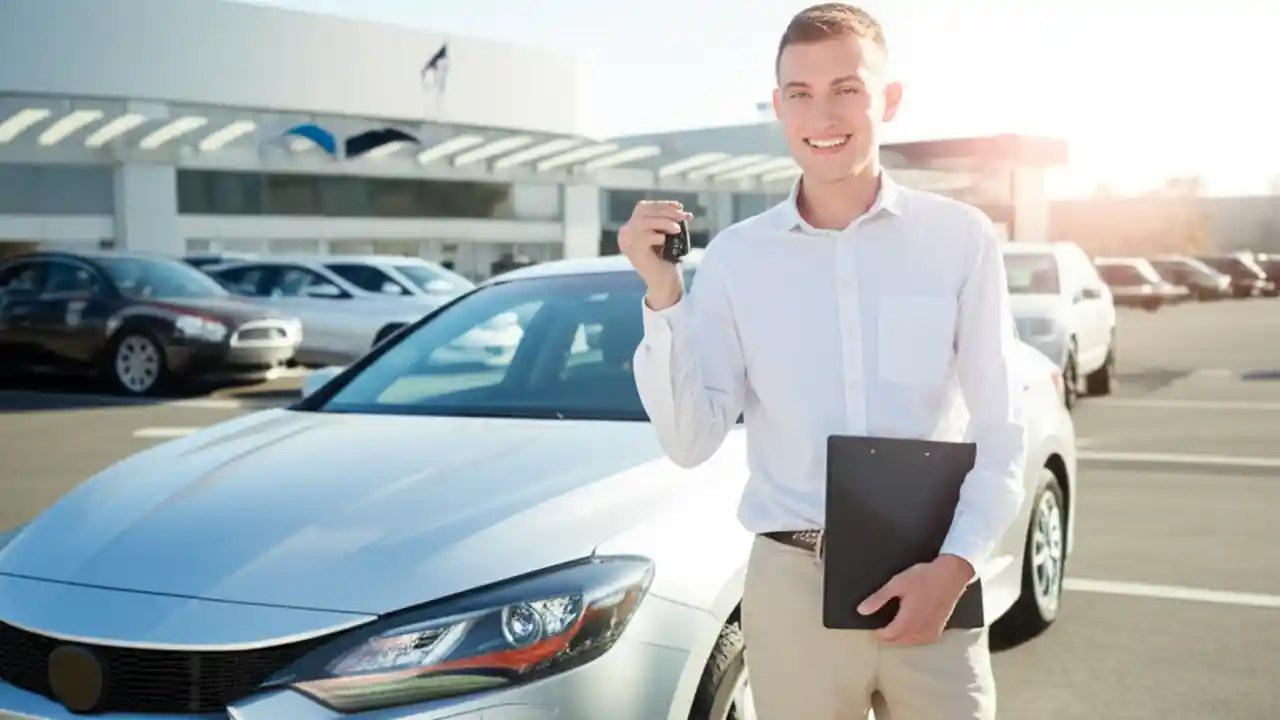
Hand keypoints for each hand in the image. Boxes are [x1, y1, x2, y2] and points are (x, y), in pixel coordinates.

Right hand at [618, 200, 691, 309]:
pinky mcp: (634, 251)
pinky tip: (665, 241)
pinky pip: (646, 236)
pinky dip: (659, 235)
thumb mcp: (665, 234)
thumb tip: (679, 208)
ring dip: (664, 222)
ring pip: (644, 221)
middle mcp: (625, 234)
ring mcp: (627, 243)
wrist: (665, 282)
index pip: (643, 208)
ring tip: (678, 229)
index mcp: (630, 228)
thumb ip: (665, 220)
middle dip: (666, 211)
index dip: (662, 205)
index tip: (679, 207)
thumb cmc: (667, 259)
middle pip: (643, 212)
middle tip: (684, 216)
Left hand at [856, 555, 974, 644]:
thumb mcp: (897, 584)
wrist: (951, 576)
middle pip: (896, 641)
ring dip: (900, 635)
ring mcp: (930, 633)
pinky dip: (912, 635)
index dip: (877, 630)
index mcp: (907, 622)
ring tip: (897, 619)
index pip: (886, 636)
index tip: (874, 621)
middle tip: (884, 618)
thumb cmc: (924, 577)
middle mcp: (919, 632)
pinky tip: (911, 622)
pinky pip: (920, 640)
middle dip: (888, 634)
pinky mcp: (938, 632)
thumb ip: (878, 599)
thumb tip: (861, 611)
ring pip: (908, 642)